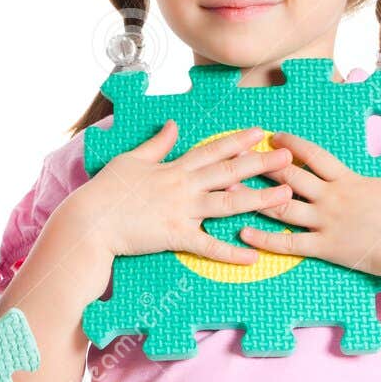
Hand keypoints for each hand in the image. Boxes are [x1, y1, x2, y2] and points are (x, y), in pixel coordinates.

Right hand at [72, 120, 294, 263]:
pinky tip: (254, 256)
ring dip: (259, 199)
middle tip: (289, 157)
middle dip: (261, 163)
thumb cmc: (107, 189)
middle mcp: (183, 186)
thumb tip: (173, 125)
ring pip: (227, 203)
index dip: (237, 140)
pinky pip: (209, 245)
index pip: (212, 150)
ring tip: (286, 196)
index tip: (260, 132)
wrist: (91, 220)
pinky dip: (232, 252)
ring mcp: (182, 211)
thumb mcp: (132, 158)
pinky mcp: (176, 236)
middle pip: (229, 171)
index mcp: (174, 167)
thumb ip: (157, 143)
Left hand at [236, 132, 380, 277]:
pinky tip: (244, 232)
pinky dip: (264, 238)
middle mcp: (331, 198)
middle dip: (263, 165)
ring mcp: (325, 222)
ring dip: (254, 197)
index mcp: (348, 180)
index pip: (313, 156)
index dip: (291, 144)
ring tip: (230, 189)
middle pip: (290, 177)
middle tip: (240, 156)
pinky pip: (288, 243)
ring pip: (282, 207)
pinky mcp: (324, 247)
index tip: (272, 137)